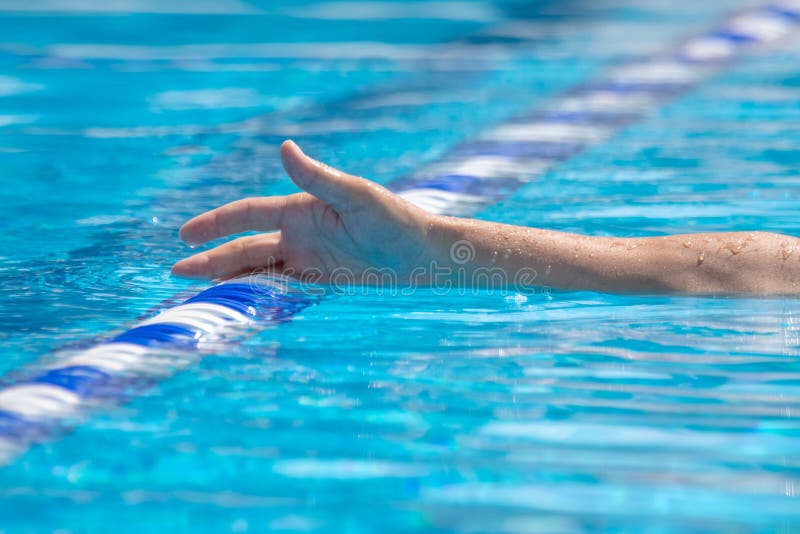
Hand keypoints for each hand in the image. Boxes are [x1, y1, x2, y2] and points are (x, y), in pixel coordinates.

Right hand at [172, 140, 435, 282]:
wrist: (420, 253)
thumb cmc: (393, 218)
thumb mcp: (355, 196)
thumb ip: (317, 177)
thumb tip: (284, 147)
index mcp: (300, 209)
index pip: (248, 215)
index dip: (215, 224)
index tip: (185, 235)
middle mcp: (298, 233)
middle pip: (245, 247)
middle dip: (211, 259)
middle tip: (177, 272)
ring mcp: (307, 257)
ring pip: (258, 269)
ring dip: (229, 278)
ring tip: (197, 292)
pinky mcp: (320, 280)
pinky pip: (281, 288)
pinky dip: (258, 294)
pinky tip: (238, 303)